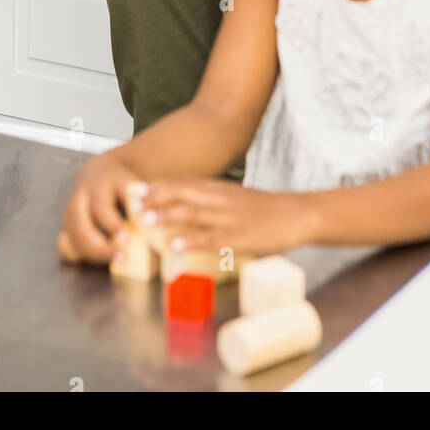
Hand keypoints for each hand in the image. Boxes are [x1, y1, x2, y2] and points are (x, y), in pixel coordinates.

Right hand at [56, 152, 140, 265]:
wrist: (101, 171)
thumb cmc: (123, 182)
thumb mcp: (135, 184)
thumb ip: (144, 203)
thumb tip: (154, 226)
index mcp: (99, 185)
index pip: (102, 207)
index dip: (112, 225)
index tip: (125, 238)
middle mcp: (81, 198)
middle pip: (82, 227)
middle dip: (100, 247)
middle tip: (121, 257)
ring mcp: (70, 212)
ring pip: (71, 237)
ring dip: (91, 254)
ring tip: (114, 261)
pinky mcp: (66, 224)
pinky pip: (64, 245)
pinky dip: (78, 255)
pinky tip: (96, 260)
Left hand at [132, 178, 313, 256]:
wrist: (297, 214)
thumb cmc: (266, 209)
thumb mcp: (236, 198)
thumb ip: (213, 201)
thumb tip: (187, 208)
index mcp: (219, 189)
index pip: (182, 183)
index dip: (158, 186)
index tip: (135, 189)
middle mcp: (220, 198)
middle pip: (182, 193)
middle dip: (155, 198)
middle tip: (132, 203)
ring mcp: (229, 217)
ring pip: (193, 213)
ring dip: (167, 216)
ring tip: (146, 221)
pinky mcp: (239, 236)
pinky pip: (210, 238)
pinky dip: (190, 241)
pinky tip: (174, 246)